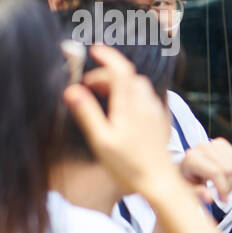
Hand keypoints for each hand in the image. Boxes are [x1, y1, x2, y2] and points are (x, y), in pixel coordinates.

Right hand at [62, 43, 177, 194]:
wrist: (159, 182)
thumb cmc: (128, 165)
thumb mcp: (101, 140)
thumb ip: (87, 113)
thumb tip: (72, 90)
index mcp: (130, 106)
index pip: (122, 70)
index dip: (108, 56)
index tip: (93, 50)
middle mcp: (145, 105)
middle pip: (129, 76)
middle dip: (107, 73)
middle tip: (87, 86)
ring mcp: (154, 112)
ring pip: (138, 85)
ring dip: (119, 83)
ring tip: (101, 96)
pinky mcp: (159, 120)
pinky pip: (145, 97)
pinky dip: (130, 93)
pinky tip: (119, 108)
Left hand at [180, 138, 231, 205]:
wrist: (186, 166)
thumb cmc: (187, 180)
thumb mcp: (188, 190)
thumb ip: (198, 193)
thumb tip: (209, 197)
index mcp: (192, 159)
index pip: (216, 172)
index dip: (223, 188)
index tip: (223, 199)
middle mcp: (202, 148)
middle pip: (228, 169)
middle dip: (229, 186)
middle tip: (224, 195)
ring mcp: (213, 143)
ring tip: (225, 187)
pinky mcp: (222, 143)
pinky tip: (227, 177)